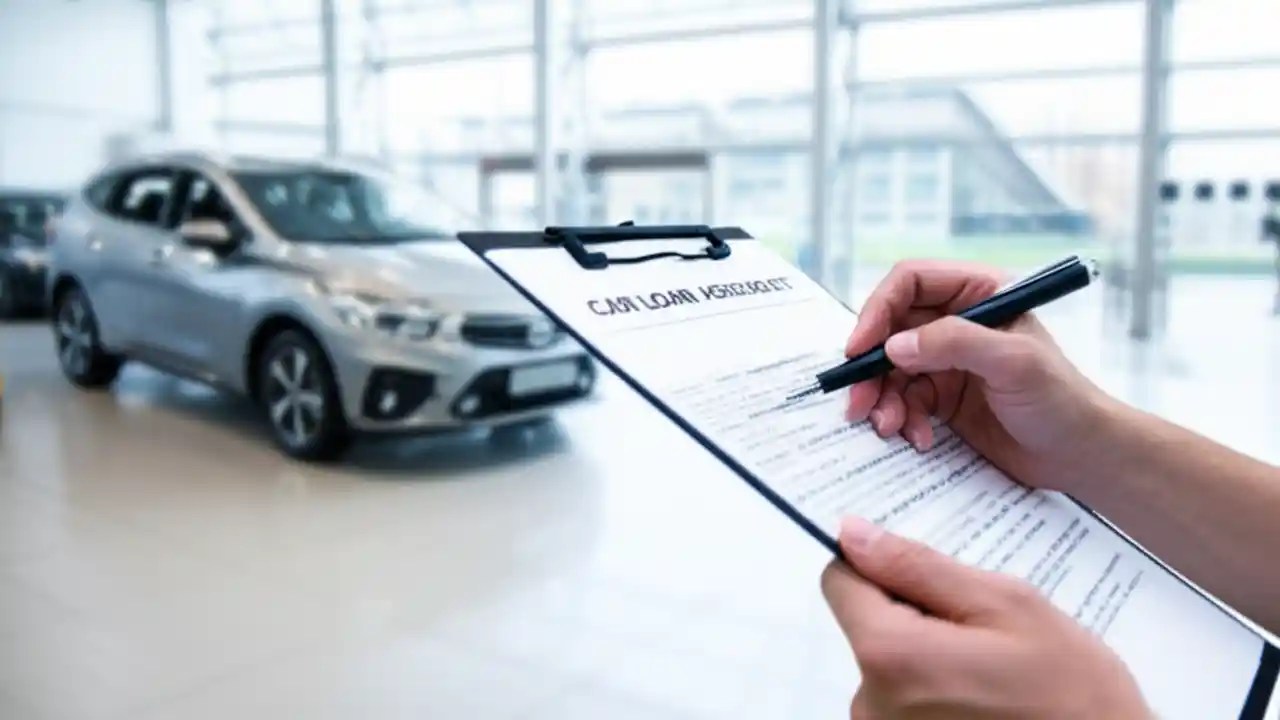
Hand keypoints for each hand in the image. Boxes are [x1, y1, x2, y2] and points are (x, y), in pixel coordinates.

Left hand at [821, 517, 1149, 719]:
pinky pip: (902, 700)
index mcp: (889, 655)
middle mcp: (869, 703)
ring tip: (993, 670)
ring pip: (888, 662)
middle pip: (867, 624)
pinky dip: (935, 689)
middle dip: (915, 613)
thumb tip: (851, 533)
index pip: (840, 581)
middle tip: (984, 630)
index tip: (934, 579)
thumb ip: (918, 567)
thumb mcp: (1007, 606)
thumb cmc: (1073, 693)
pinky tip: (985, 699)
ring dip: (929, 654)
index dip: (882, 567)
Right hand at [845, 260, 1114, 491]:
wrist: (1079, 456)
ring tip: (890, 427)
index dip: (879, 309)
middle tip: (858, 401)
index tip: (861, 347)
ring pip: (891, 369)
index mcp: (979, 294)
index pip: (910, 282)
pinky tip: (918, 437)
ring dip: (884, 399)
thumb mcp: (1013, 362)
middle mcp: (959, 321)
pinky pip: (904, 400)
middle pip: (891, 329)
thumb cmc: (1061, 400)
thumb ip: (955, 343)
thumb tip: (896, 345)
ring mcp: (949, 360)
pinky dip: (902, 419)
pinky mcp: (944, 396)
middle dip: (872, 367)